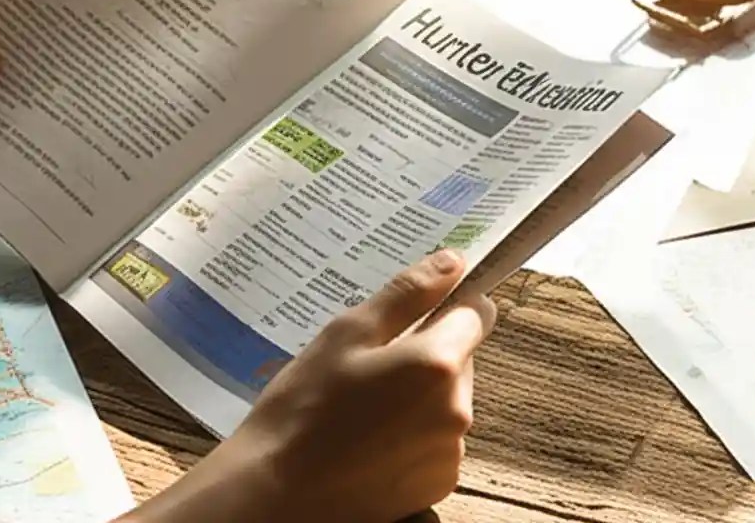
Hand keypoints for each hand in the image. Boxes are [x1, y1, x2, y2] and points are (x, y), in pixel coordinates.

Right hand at [120, 249, 496, 522]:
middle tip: (367, 363)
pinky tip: (368, 438)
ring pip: (446, 400)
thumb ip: (406, 294)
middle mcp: (457, 410)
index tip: (413, 312)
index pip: (476, 312)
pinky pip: (436, 440)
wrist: (278, 493)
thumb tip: (452, 262)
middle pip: (460, 358)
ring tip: (361, 405)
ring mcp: (450, 452)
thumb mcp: (346, 334)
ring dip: (417, 395)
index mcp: (438, 364)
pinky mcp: (439, 484)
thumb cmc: (303, 409)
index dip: (447, 304)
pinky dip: (412, 434)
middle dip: (425, 353)